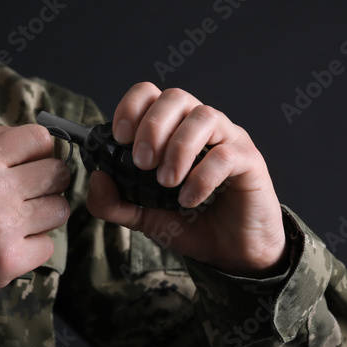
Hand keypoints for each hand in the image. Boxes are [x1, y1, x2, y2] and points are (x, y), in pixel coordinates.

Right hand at [0, 124, 70, 323]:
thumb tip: (31, 137)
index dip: (41, 151)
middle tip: (29, 196)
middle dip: (48, 183)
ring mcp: (3, 226)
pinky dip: (31, 248)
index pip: (40, 137)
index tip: (32, 164)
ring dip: (44, 216)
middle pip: (58, 173)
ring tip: (19, 222)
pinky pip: (47, 245)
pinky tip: (8, 246)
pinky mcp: (9, 261)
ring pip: (59, 209)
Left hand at [86, 83, 287, 277]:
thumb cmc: (189, 224)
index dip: (131, 107)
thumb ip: (113, 202)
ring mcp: (228, 139)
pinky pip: (226, 154)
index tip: (119, 139)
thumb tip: (95, 178)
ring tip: (166, 182)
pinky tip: (188, 200)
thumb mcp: (141, 217)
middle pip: (176, 97)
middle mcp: (200, 126)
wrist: (231, 251)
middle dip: (152, 127)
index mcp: (172, 129)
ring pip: (204, 116)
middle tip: (142, 164)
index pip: (150, 94)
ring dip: (178, 148)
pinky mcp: (250, 161)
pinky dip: (201, 176)